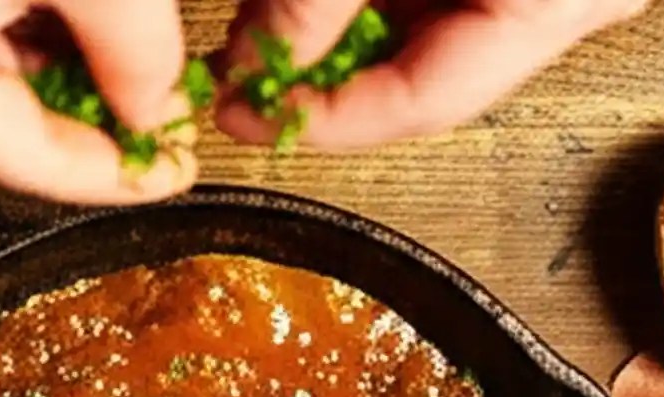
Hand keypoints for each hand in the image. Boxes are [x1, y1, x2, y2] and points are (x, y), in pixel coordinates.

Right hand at [0, 0, 195, 204]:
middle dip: (93, 122)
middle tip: (165, 117)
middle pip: (4, 124)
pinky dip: (28, 28)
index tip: (171, 170)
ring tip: (135, 61)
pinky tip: (76, 12)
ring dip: (65, 73)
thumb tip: (156, 109)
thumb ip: (134, 48)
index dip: (113, 177)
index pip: (29, 160)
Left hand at [216, 0, 649, 149]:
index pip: (425, 102)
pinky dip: (355, 4)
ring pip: (414, 40)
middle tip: (237, 74)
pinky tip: (298, 3)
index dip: (325, 118)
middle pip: (420, 77)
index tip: (242, 113)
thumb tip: (258, 58)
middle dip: (320, 75)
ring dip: (329, 38)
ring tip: (258, 27)